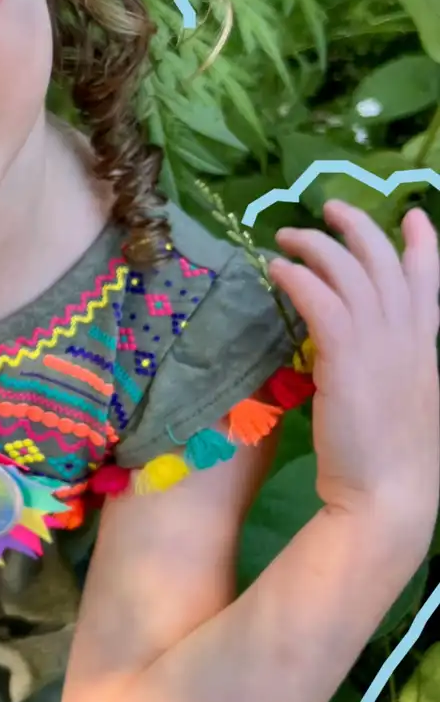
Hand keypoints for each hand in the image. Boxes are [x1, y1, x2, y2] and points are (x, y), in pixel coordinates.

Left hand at [269, 202, 439, 539]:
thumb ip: (387, 367)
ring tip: (285, 237)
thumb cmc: (388, 460)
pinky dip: (298, 276)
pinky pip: (321, 297)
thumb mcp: (399, 401)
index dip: (422, 243)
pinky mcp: (346, 356)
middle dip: (357, 226)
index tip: (413, 215)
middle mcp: (407, 336)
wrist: (389, 494)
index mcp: (425, 346)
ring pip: (349, 270)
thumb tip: (361, 351)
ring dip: (315, 245)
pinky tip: (277, 271)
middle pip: (385, 260)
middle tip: (327, 207)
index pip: (429, 280)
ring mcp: (380, 343)